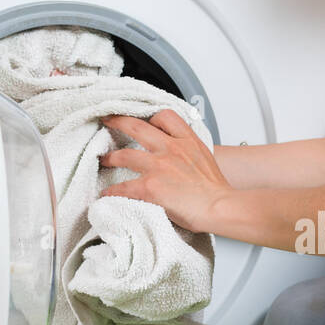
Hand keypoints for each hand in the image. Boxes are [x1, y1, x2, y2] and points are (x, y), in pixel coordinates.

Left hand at [97, 108, 229, 232]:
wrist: (221, 207)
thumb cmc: (217, 192)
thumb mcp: (208, 161)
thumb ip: (192, 156)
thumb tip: (185, 164)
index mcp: (187, 142)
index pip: (165, 117)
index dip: (150, 116)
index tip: (141, 118)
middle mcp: (171, 149)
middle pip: (137, 127)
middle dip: (118, 121)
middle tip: (108, 121)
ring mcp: (159, 166)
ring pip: (124, 155)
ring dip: (110, 157)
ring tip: (104, 159)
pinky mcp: (150, 186)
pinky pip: (122, 187)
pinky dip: (112, 190)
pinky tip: (107, 194)